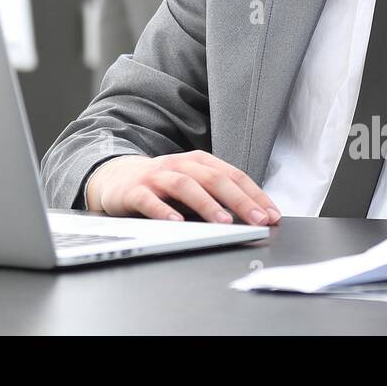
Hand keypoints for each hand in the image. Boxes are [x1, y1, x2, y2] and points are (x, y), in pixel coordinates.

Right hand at [85, 150, 280, 225]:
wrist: (115, 178)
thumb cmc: (161, 185)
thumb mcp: (191, 185)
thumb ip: (215, 196)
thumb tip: (251, 214)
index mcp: (198, 162)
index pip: (232, 175)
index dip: (254, 193)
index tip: (272, 213)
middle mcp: (179, 165)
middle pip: (213, 178)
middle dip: (239, 199)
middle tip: (258, 219)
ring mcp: (156, 176)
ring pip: (185, 185)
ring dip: (207, 204)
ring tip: (224, 222)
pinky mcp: (134, 190)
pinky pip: (150, 200)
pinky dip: (164, 211)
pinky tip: (176, 223)